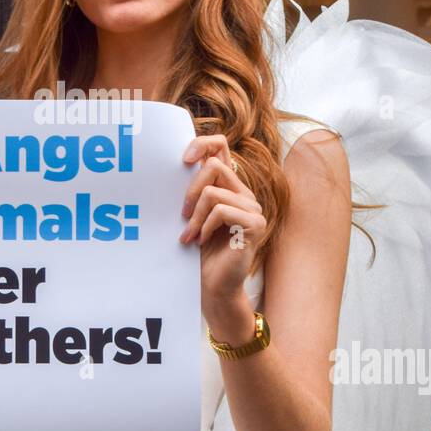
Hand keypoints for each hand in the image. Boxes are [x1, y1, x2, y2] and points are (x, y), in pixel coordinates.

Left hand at [178, 134, 265, 329]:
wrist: (212, 286)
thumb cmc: (198, 252)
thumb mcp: (191, 215)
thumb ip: (192, 191)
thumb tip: (176, 163)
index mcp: (229, 186)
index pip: (220, 147)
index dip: (202, 144)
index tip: (183, 159)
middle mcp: (244, 193)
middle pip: (214, 166)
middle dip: (190, 191)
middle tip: (182, 216)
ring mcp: (252, 209)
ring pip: (213, 192)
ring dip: (195, 217)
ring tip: (189, 236)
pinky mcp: (254, 225)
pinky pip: (221, 211)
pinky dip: (205, 226)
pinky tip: (201, 242)